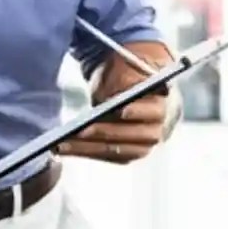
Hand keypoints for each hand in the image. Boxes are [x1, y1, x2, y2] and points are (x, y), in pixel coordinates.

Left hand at [57, 43, 180, 163]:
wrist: (137, 87)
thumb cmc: (128, 76)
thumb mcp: (126, 71)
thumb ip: (123, 82)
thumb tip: (105, 100)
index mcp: (163, 104)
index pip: (154, 111)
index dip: (138, 111)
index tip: (119, 110)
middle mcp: (159, 128)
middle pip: (135, 136)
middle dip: (107, 133)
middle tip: (81, 131)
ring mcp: (146, 144)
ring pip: (121, 151)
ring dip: (91, 149)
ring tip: (64, 144)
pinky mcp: (131, 152)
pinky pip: (111, 157)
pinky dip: (89, 153)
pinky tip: (67, 148)